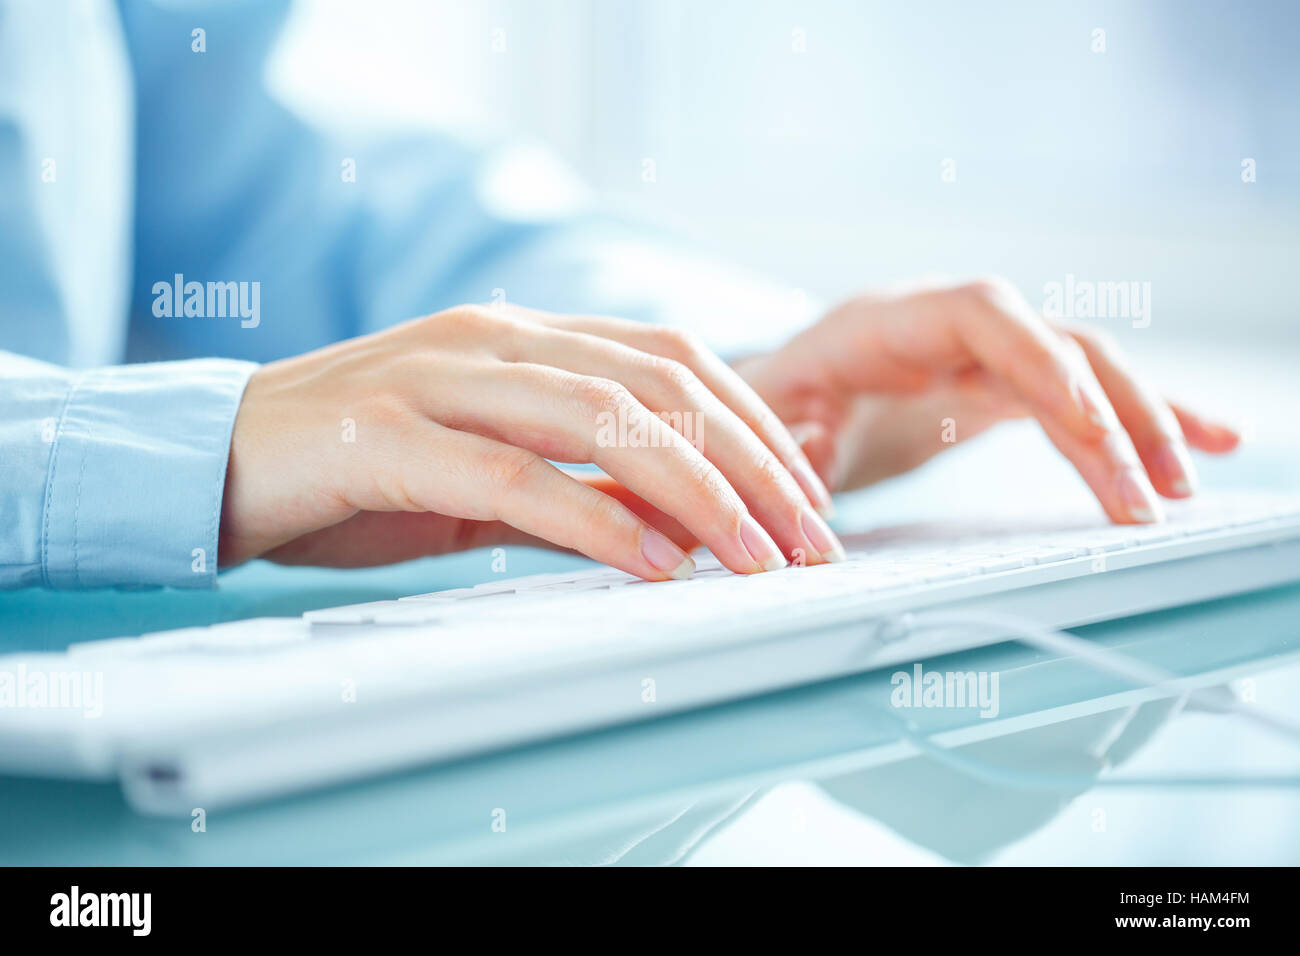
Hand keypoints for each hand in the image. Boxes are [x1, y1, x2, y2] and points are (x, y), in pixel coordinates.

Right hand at [219, 305, 841, 579]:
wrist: (217, 461)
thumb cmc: (359, 471)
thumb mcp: (486, 471)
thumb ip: (574, 481)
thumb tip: (678, 523)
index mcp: (521, 334)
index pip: (672, 357)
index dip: (755, 421)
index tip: (805, 493)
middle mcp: (491, 338)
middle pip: (660, 383)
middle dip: (751, 463)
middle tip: (806, 537)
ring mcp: (439, 378)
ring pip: (603, 418)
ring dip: (698, 492)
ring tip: (754, 557)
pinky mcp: (388, 437)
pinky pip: (516, 475)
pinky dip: (596, 518)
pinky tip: (652, 562)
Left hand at [738, 277, 1240, 522]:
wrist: (775, 388)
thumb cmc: (765, 399)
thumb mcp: (762, 413)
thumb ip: (784, 432)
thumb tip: (812, 456)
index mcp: (886, 322)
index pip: (981, 316)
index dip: (1039, 359)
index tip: (1088, 425)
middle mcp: (946, 326)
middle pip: (1052, 346)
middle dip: (1109, 415)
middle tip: (1150, 495)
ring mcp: (979, 355)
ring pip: (1082, 372)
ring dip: (1138, 425)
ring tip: (1185, 489)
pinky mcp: (999, 387)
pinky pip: (1080, 397)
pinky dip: (1139, 422)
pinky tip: (1207, 444)